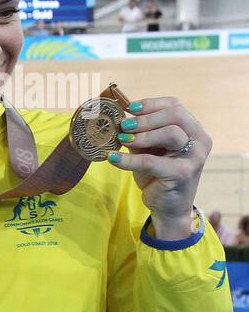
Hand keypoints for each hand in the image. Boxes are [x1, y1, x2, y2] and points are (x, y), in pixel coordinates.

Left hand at [109, 96, 209, 239]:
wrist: (168, 207)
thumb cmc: (157, 175)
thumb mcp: (147, 150)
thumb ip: (139, 134)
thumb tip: (118, 118)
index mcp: (193, 130)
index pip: (175, 106)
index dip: (150, 104)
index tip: (129, 108)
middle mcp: (199, 140)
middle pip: (174, 115)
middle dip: (145, 119)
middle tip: (123, 126)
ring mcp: (195, 157)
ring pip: (170, 133)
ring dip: (141, 135)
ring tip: (121, 141)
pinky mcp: (182, 174)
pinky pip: (151, 161)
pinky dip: (128, 159)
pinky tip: (113, 158)